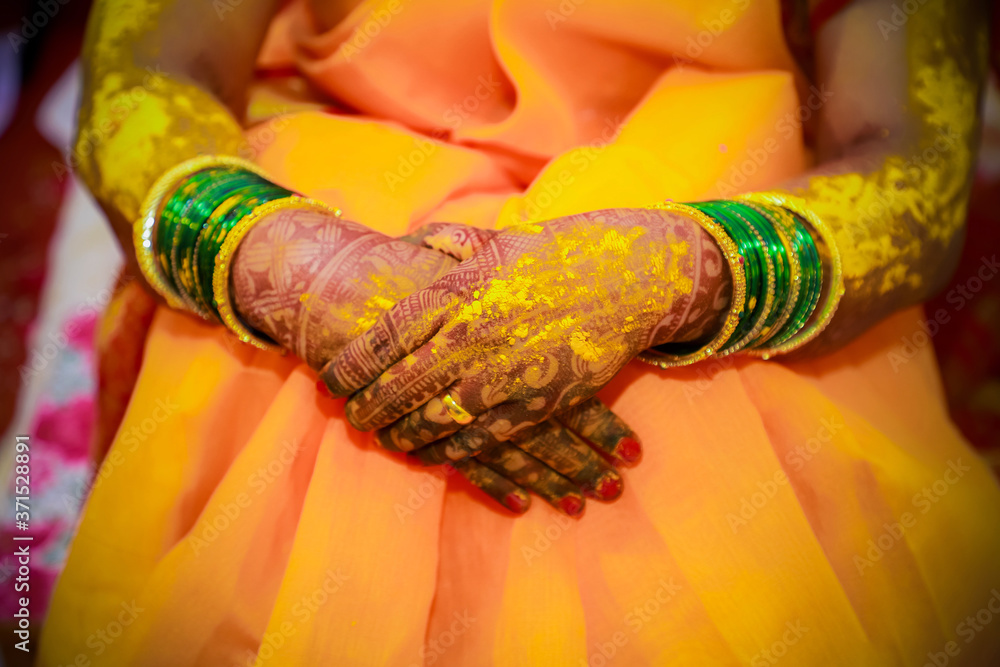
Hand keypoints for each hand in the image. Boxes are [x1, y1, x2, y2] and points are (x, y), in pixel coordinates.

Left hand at [319, 208, 729, 464]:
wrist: (623, 281)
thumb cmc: (555, 257)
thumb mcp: (496, 239)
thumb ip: (448, 243)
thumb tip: (411, 241)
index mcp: (456, 291)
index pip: (386, 336)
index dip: (353, 364)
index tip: (332, 380)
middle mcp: (471, 333)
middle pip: (400, 383)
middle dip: (368, 407)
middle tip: (351, 418)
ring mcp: (502, 371)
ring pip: (434, 418)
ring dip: (402, 435)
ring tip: (385, 439)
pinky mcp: (533, 401)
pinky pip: (479, 437)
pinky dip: (449, 450)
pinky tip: (432, 453)